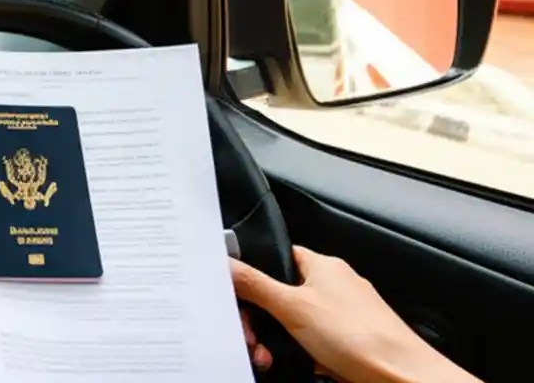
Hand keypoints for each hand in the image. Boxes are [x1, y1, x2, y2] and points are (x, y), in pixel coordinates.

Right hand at [231, 246, 480, 382]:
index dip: (255, 276)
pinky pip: (313, 345)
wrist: (402, 378)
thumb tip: (226, 263)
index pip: (277, 258)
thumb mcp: (293, 307)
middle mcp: (335, 287)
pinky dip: (302, 356)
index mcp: (323, 266)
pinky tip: (301, 366)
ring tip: (274, 357)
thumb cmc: (360, 337)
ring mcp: (343, 316)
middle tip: (255, 338)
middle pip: (282, 296)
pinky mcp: (349, 342)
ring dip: (279, 342)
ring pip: (296, 324)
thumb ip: (255, 284)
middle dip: (264, 320)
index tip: (240, 298)